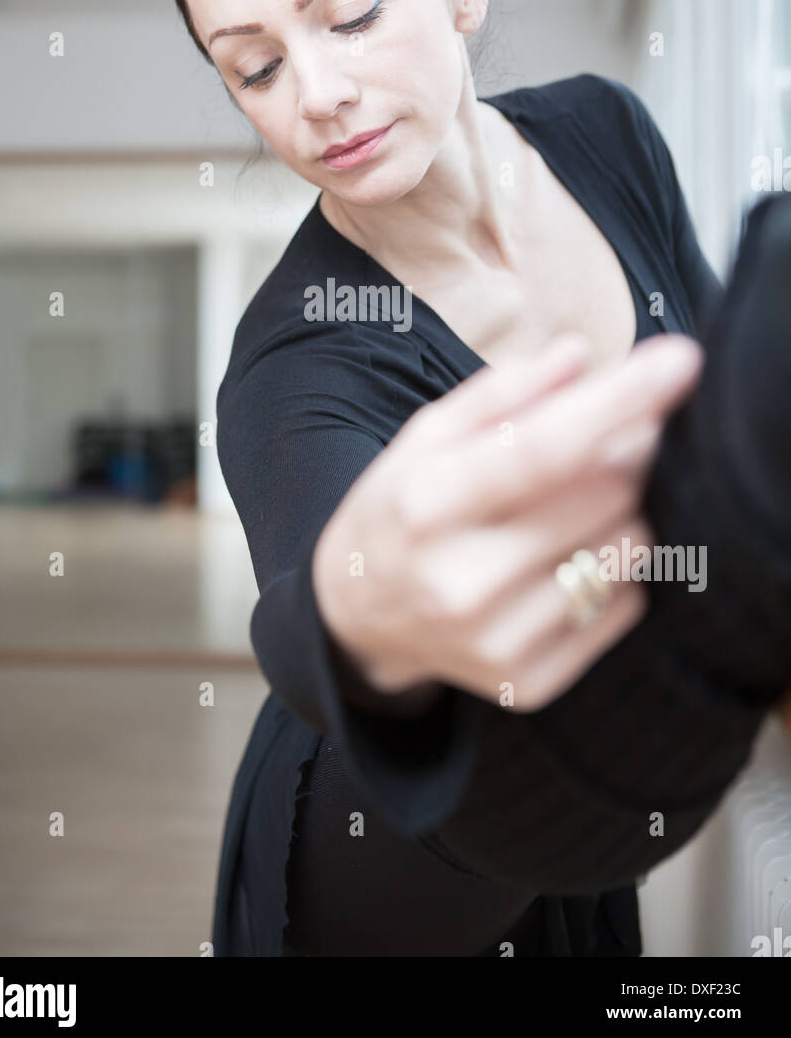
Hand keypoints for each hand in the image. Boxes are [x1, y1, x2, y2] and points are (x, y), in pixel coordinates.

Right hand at [312, 332, 704, 710]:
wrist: (357, 620)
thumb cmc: (402, 510)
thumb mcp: (425, 437)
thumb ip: (501, 394)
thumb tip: (578, 356)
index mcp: (426, 506)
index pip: (543, 449)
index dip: (619, 402)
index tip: (680, 360)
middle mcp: (461, 582)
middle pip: (604, 494)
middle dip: (625, 449)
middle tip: (610, 436)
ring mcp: (498, 640)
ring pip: (627, 550)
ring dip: (621, 510)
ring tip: (573, 504)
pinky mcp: (531, 682)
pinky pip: (625, 605)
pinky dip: (612, 571)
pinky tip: (563, 559)